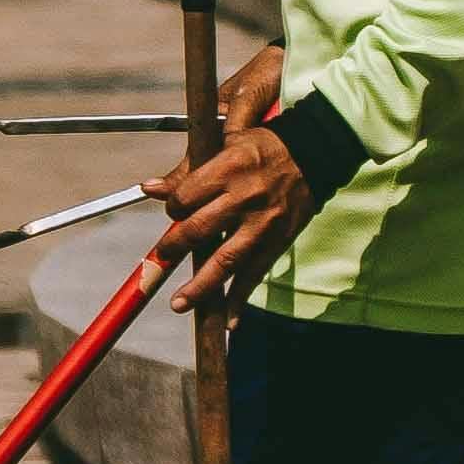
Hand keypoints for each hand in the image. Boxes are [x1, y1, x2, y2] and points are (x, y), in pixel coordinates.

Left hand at [150, 46, 310, 311]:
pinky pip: (255, 274)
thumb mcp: (226, 143)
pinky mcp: (278, 240)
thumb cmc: (264, 145)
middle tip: (161, 260)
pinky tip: (229, 319)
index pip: (185, 197)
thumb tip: (148, 188)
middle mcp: (244, 196)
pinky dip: (241, 299)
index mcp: (228, 168)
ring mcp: (263, 223)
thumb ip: (187, 169)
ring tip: (180, 304)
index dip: (173, 208)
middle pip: (199, 230)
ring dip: (200, 287)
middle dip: (174, 248)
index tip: (174, 212)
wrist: (315, 152)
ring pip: (225, 261)